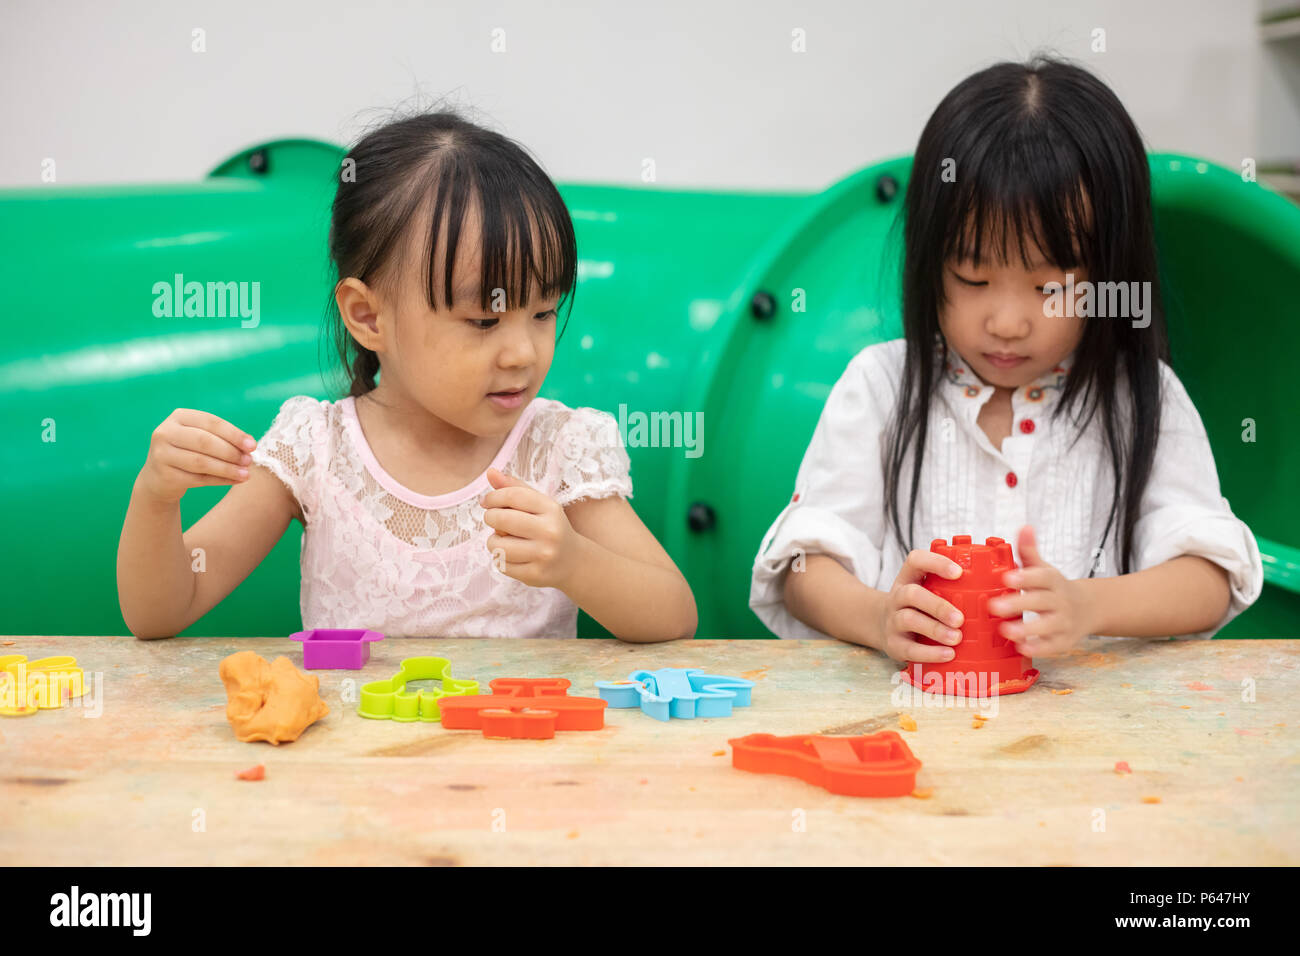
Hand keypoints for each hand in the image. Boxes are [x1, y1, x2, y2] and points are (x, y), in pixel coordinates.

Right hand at [138, 408, 257, 503]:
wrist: (160, 478)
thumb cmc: (189, 452)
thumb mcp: (202, 439)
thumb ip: (224, 438)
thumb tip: (250, 444)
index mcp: (179, 417)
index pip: (211, 422)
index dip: (234, 434)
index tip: (253, 446)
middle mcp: (165, 432)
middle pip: (205, 441)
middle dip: (231, 452)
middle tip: (249, 461)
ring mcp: (161, 454)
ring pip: (201, 462)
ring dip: (228, 468)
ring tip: (246, 474)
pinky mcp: (164, 475)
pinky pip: (198, 479)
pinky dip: (220, 480)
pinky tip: (235, 480)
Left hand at [481, 467, 581, 588]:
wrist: (573, 561)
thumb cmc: (549, 526)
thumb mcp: (539, 504)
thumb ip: (515, 487)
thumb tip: (490, 472)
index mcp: (551, 509)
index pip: (513, 496)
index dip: (493, 497)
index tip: (487, 502)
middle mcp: (550, 531)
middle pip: (502, 519)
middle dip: (490, 518)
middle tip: (494, 520)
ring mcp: (543, 555)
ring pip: (498, 545)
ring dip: (494, 541)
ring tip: (503, 540)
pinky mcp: (535, 575)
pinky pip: (502, 565)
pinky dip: (501, 559)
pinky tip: (513, 556)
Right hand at [875, 548, 965, 662]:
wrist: (882, 626)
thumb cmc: (918, 607)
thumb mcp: (926, 590)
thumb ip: (951, 587)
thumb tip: (1000, 588)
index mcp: (909, 578)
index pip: (916, 560)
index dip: (935, 563)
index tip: (959, 572)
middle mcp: (898, 597)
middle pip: (911, 594)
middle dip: (937, 606)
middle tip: (960, 618)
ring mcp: (893, 620)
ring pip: (908, 620)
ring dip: (935, 629)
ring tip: (956, 638)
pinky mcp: (893, 644)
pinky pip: (909, 649)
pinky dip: (930, 653)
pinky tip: (949, 654)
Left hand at [988, 526, 1093, 656]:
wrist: (1088, 608)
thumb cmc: (1054, 587)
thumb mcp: (1044, 568)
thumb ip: (1029, 550)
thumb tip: (1024, 527)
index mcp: (1053, 581)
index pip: (1042, 577)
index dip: (1025, 578)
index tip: (1007, 578)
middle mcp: (1061, 601)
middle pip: (1041, 602)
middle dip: (1018, 604)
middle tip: (994, 606)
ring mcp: (1064, 622)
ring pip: (1048, 626)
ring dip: (1027, 629)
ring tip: (1005, 630)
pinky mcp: (1064, 641)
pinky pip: (1053, 647)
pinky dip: (1039, 649)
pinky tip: (1021, 648)